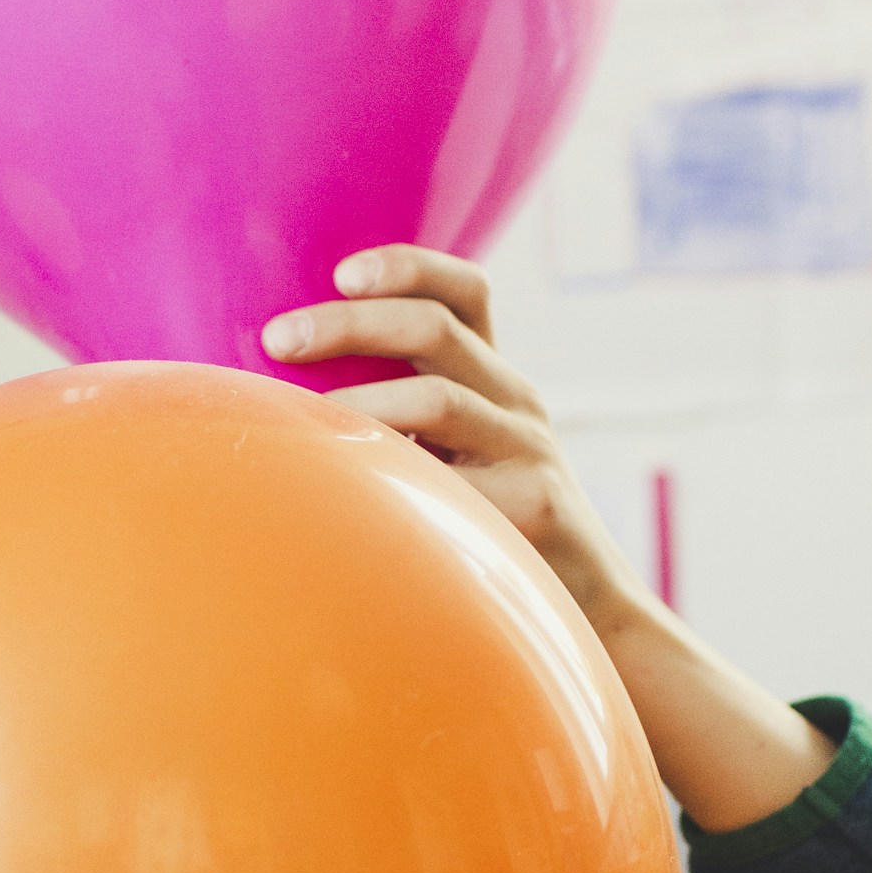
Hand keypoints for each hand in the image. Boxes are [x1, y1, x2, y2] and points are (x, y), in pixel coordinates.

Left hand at [262, 246, 645, 637]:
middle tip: (278, 340)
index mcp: (495, 380)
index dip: (408, 266)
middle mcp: (517, 401)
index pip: (466, 291)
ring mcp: (528, 450)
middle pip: (435, 326)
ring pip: (438, 398)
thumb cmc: (494, 530)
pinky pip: (450, 484)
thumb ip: (403, 424)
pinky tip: (347, 498)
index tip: (342, 272)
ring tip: (307, 422)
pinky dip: (391, 481)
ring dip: (361, 401)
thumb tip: (283, 401)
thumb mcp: (462, 460)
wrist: (593, 606)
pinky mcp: (532, 506)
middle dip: (349, 323)